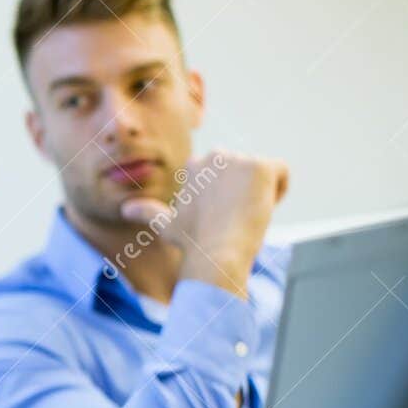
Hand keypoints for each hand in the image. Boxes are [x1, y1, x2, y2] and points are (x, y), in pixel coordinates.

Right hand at [119, 149, 287, 298]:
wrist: (216, 252)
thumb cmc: (191, 243)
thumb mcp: (167, 226)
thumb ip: (148, 213)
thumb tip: (124, 210)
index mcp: (195, 165)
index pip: (225, 174)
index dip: (227, 197)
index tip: (220, 218)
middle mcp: (214, 155)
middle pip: (246, 171)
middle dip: (245, 193)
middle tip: (233, 220)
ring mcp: (238, 158)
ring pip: (264, 174)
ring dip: (261, 195)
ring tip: (245, 216)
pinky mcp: (261, 166)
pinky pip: (282, 173)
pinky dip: (279, 191)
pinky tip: (262, 209)